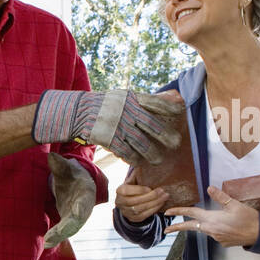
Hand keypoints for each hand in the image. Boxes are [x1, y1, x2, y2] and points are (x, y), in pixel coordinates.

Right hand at [33, 88, 184, 164]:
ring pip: (141, 142)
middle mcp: (127, 111)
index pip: (155, 103)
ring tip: (158, 159)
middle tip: (176, 144)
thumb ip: (143, 100)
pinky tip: (138, 162)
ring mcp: (118, 126)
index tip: (180, 112)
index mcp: (132, 98)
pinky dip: (134, 158)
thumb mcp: (123, 96)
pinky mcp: (109, 139)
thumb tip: (168, 100)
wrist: (78, 112)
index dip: (170, 108)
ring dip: (152, 153)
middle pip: (152, 125)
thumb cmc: (104, 104)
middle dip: (166, 136)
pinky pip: (126, 151)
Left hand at [44, 153, 95, 247]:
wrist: (77, 185)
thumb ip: (60, 165)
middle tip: (56, 234)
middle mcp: (83, 208)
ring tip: (47, 242)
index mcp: (86, 193)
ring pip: (70, 229)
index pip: (84, 201)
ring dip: (59, 236)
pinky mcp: (68, 222)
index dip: (80, 207)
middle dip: (67, 227)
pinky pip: (63, 232)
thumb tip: (51, 157)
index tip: (75, 212)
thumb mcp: (67, 168)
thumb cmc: (73, 175)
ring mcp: (77, 217)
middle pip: (77, 220)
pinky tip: (46, 244)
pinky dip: (56, 238)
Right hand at [114, 167, 167, 222]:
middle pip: (134, 201)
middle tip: (162, 191)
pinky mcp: (133, 218)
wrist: (131, 200)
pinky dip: (154, 209)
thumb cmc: (135, 185)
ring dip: (154, 203)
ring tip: (165, 196)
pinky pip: (144, 215)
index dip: (138, 190)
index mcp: (119, 190)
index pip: (126, 191)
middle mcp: (120, 202)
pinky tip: (161, 203)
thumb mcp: (135, 178)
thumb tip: (148, 161)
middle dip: (150, 197)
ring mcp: (126, 212)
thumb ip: (139, 172)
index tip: (149, 187)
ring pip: (140, 209)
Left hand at [164, 185, 259, 246]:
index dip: (178, 211)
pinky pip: (215, 234)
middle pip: (191, 226)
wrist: (259, 234)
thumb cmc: (248, 218)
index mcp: (212, 219)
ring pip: (204, 229)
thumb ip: (220, 197)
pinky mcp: (222, 242)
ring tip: (204, 219)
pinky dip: (216, 229)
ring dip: (201, 225)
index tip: (167, 212)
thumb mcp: (234, 204)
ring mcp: (216, 237)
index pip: (191, 213)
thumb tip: (209, 188)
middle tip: (167, 229)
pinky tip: (226, 225)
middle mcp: (211, 230)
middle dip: (177, 227)